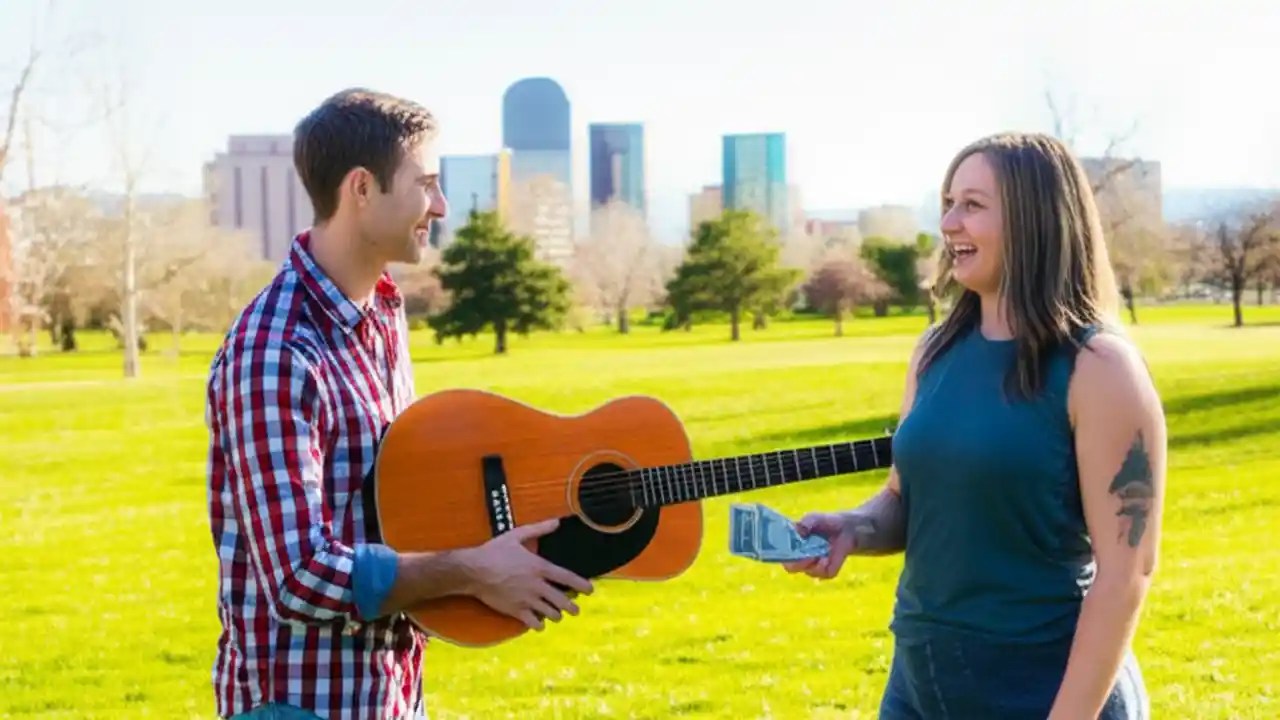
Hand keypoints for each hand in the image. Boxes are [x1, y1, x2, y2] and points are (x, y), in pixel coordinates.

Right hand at [464, 518, 593, 630]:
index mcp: (540, 567)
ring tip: (556, 614)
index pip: (567, 578)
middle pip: (563, 601)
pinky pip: (534, 623)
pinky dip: (539, 624)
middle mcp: (537, 586)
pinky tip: (538, 622)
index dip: (582, 585)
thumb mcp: (517, 535)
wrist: (474, 571)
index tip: (590, 590)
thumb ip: (538, 529)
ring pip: (551, 614)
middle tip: (574, 609)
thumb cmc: (495, 551)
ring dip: (556, 615)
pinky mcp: (516, 611)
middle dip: (572, 607)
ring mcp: (527, 600)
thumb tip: (557, 522)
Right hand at [782, 511, 856, 578]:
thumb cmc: (823, 523)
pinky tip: (827, 557)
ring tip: (822, 550)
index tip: (787, 549)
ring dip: (815, 561)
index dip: (780, 553)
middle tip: (806, 555)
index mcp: (790, 546)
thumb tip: (797, 530)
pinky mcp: (826, 572)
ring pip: (808, 571)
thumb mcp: (814, 519)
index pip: (779, 554)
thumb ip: (805, 523)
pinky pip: (824, 573)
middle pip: (790, 567)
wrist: (844, 529)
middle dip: (797, 562)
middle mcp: (798, 560)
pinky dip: (826, 565)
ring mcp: (811, 568)